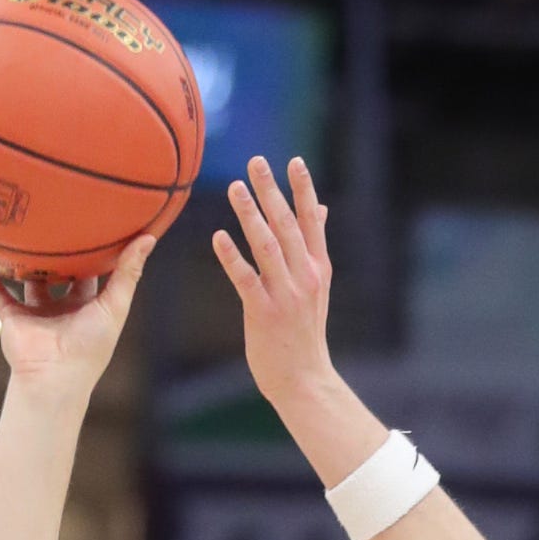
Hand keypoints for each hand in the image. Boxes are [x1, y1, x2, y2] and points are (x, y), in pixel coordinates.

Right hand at [0, 237, 157, 390]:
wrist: (56, 376)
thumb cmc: (91, 346)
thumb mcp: (115, 304)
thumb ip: (129, 272)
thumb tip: (148, 237)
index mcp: (87, 307)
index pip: (91, 273)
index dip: (93, 252)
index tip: (95, 224)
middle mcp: (60, 309)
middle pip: (58, 273)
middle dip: (57, 252)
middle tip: (56, 218)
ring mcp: (35, 314)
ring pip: (27, 280)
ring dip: (22, 261)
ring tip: (20, 230)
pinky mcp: (13, 319)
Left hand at [213, 155, 338, 409]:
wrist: (304, 378)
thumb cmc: (304, 332)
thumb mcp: (317, 287)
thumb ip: (314, 247)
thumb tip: (320, 209)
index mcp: (318, 267)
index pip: (310, 221)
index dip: (302, 189)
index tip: (293, 161)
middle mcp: (305, 276)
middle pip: (286, 224)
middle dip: (271, 191)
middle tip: (256, 161)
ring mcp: (285, 294)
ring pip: (266, 245)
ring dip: (249, 214)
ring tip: (233, 188)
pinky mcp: (263, 313)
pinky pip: (245, 279)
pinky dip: (232, 257)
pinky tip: (218, 236)